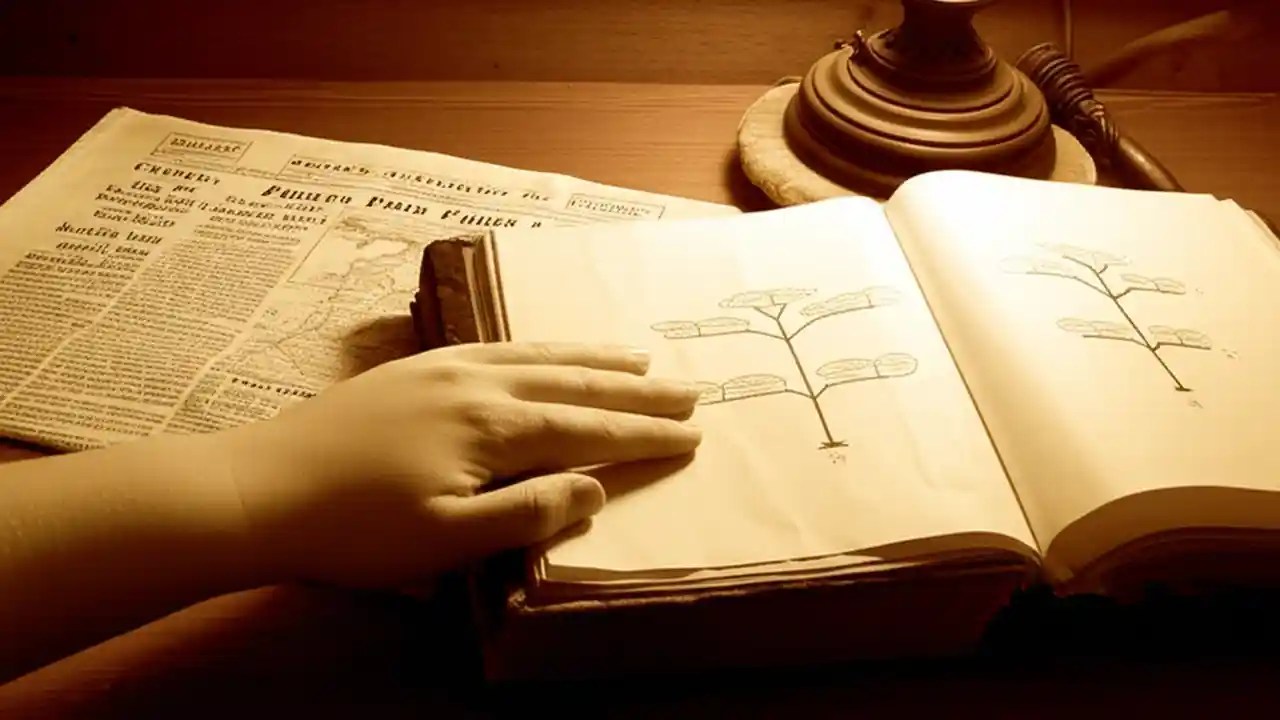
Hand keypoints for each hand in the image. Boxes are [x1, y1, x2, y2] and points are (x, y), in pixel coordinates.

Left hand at [219, 341, 701, 588]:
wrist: (257, 488)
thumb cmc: (354, 530)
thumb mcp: (445, 540)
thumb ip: (526, 512)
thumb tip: (594, 488)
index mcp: (491, 426)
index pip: (587, 428)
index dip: (642, 434)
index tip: (692, 434)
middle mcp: (476, 382)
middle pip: (572, 382)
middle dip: (634, 389)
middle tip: (689, 387)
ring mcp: (441, 367)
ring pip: (536, 355)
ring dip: (591, 357)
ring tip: (635, 357)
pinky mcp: (412, 368)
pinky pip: (496, 345)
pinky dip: (536, 346)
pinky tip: (541, 350)